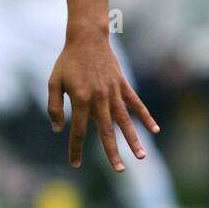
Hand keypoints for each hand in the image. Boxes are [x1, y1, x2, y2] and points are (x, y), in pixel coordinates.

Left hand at [47, 32, 159, 170]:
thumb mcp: (54, 82)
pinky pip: (136, 103)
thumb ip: (54, 107)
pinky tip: (155, 130)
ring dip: (134, 139)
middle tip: (119, 170)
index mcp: (80, 99)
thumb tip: (58, 129)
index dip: (76, 148)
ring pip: (124, 121)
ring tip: (141, 156)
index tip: (75, 164)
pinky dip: (145, 117)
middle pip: (106, 131)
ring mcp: (113, 92)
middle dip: (112, 152)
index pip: (78, 131)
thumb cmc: (67, 61)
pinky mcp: (122, 85)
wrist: (86, 38)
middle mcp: (99, 99)